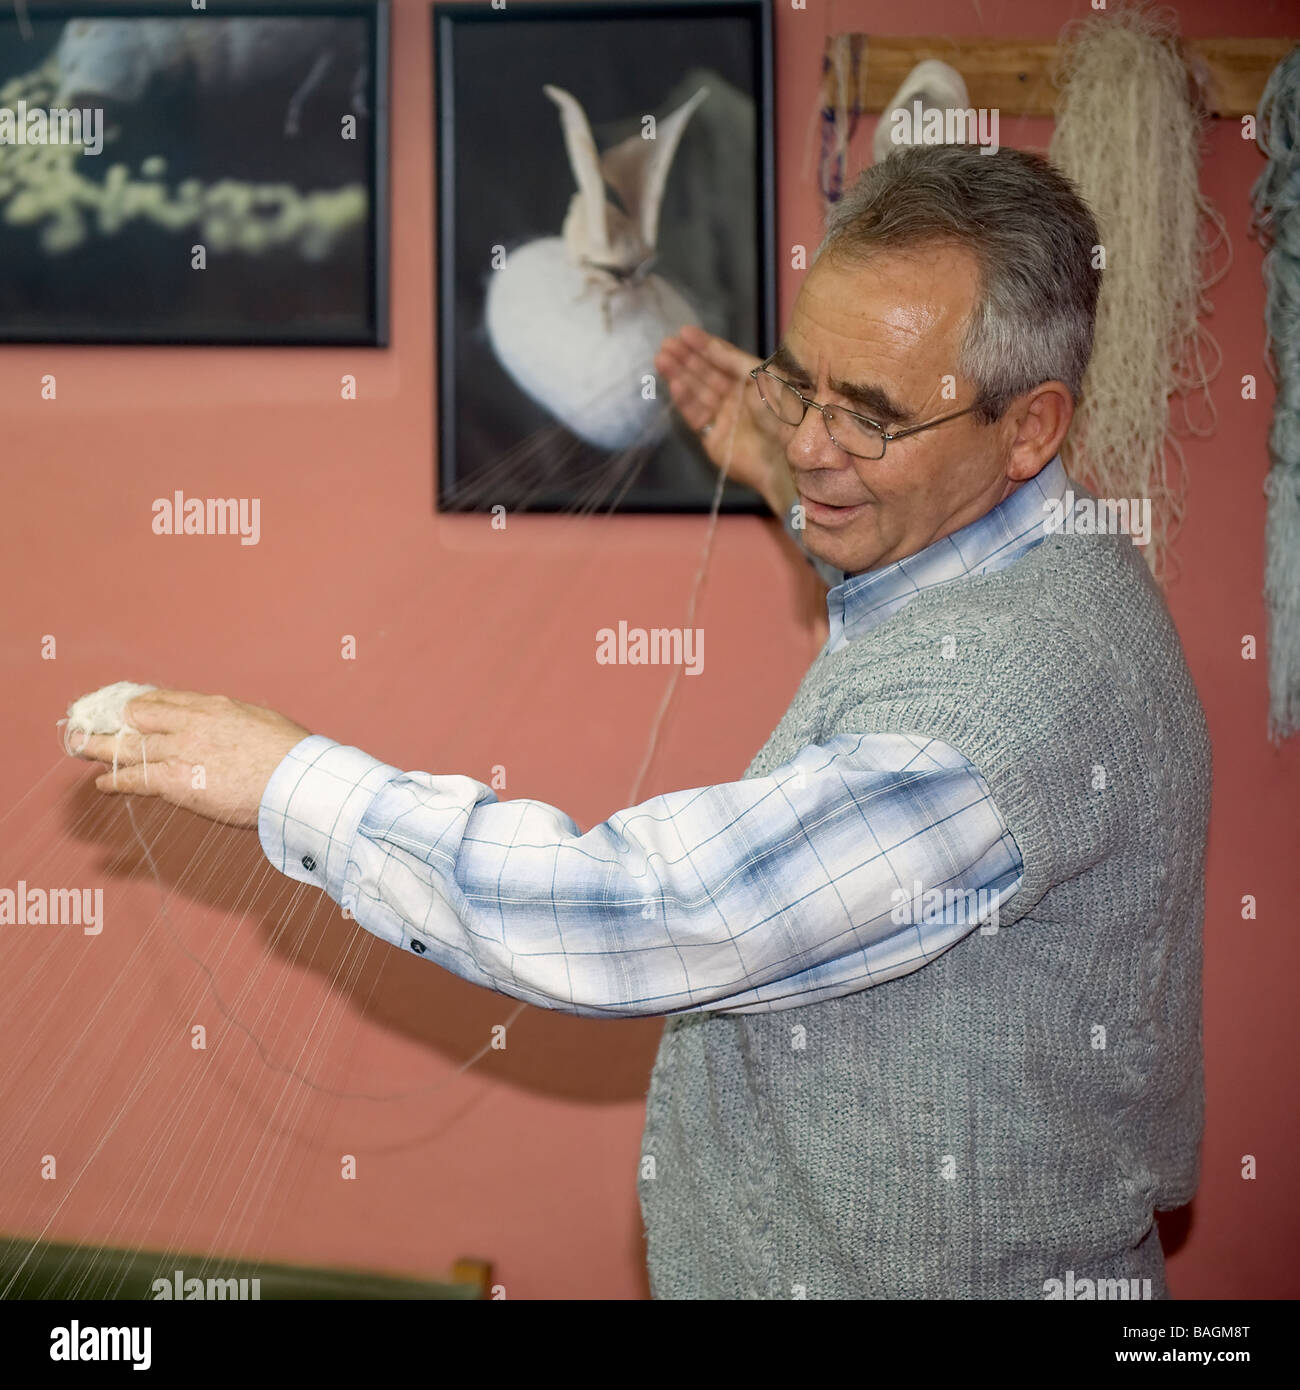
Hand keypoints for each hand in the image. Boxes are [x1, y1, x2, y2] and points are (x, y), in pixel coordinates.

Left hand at [68, 690, 311, 827]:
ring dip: (99, 748)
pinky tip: (103, 783)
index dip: (137, 704)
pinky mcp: (177, 782)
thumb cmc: (290, 755)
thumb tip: (231, 728)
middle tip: (87, 722)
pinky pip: (135, 779)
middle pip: (136, 717)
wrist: (295, 780)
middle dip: (108, 720)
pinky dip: (115, 781)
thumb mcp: (260, 721)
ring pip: (128, 747)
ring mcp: (181, 752)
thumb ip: (235, 721)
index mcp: (213, 706)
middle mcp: (191, 724)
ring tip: (79, 747)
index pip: (162, 699)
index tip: (124, 709)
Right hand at [656, 324, 795, 517]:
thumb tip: (713, 346)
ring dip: (680, 374)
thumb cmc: (782, 415)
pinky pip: (695, 415)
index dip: (705, 345)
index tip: (684, 332)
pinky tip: (673, 383)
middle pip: (707, 373)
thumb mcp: (764, 379)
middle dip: (687, 357)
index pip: (725, 358)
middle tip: (667, 343)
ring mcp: (724, 417)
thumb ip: (736, 362)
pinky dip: (684, 399)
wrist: (785, 460)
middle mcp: (737, 397)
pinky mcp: (712, 438)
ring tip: (662, 358)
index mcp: (754, 380)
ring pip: (697, 391)